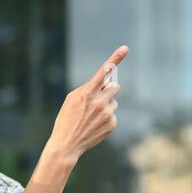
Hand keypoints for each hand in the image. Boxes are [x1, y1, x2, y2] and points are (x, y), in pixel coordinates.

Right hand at [46, 45, 127, 162]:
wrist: (67, 144)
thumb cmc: (67, 118)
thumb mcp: (72, 99)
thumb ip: (89, 88)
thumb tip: (108, 82)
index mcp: (87, 93)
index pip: (104, 71)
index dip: (115, 58)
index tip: (125, 48)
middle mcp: (100, 102)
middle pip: (115, 87)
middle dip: (109, 89)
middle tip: (99, 97)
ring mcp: (107, 114)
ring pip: (113, 102)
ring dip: (106, 105)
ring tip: (91, 116)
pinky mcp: (112, 124)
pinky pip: (113, 115)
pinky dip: (106, 118)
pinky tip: (94, 125)